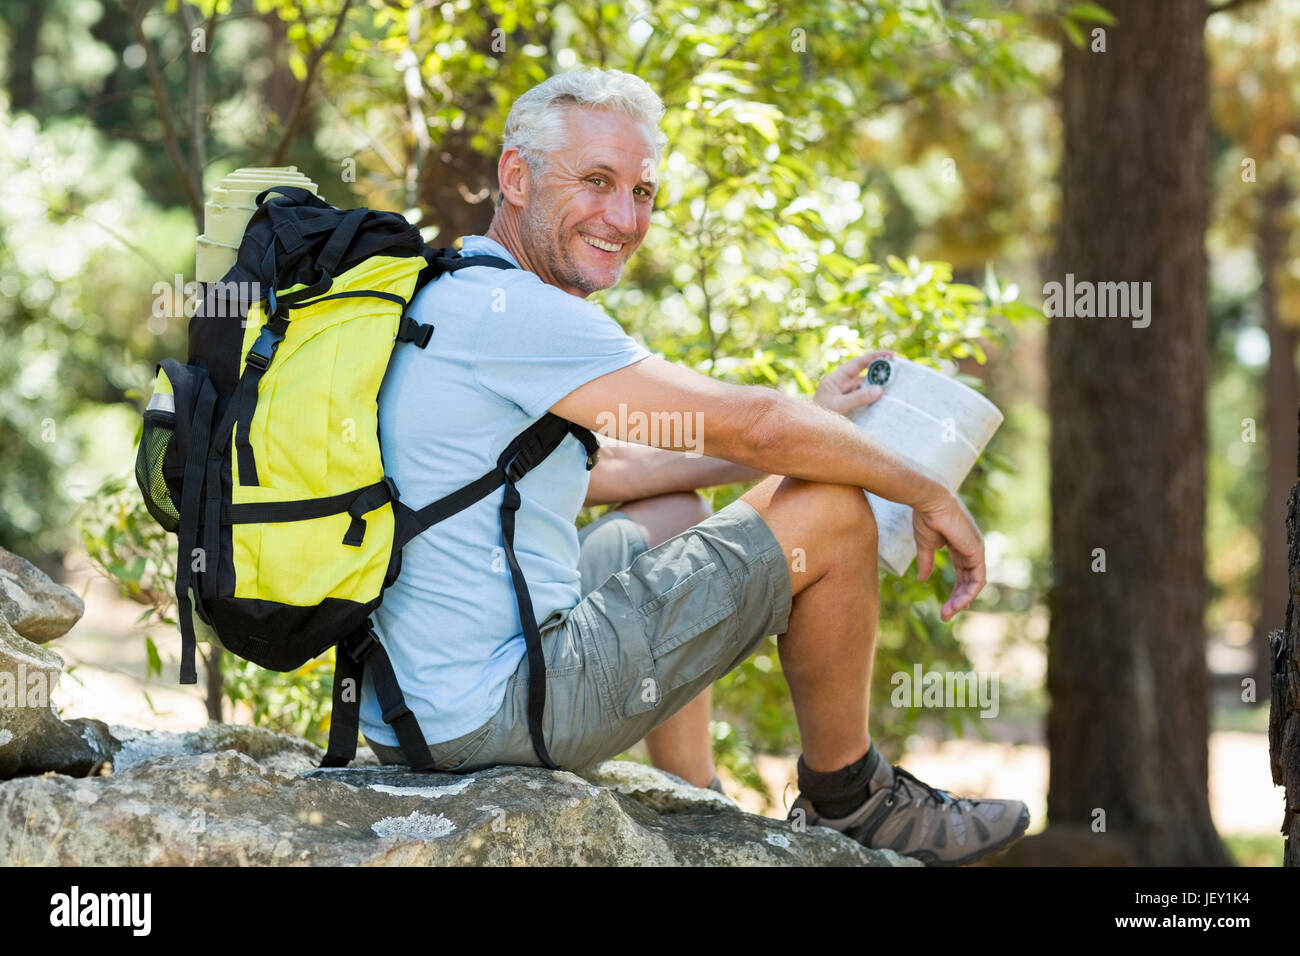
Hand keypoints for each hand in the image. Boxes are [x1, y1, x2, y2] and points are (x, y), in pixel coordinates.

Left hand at [812, 349, 896, 416]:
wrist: (809, 436)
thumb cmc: (818, 418)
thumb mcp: (838, 406)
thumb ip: (858, 398)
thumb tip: (879, 390)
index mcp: (835, 380)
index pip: (857, 364)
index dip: (874, 357)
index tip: (890, 355)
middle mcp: (841, 387)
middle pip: (864, 378)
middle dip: (880, 376)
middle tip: (899, 375)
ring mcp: (846, 399)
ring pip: (866, 391)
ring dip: (879, 392)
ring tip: (897, 392)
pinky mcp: (850, 410)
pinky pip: (865, 404)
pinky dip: (874, 404)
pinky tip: (886, 406)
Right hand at [911, 488, 985, 621]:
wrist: (929, 500)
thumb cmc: (926, 517)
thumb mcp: (925, 544)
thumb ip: (926, 562)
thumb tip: (922, 579)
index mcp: (960, 546)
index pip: (963, 573)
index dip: (957, 590)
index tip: (948, 606)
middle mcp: (972, 549)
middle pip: (969, 581)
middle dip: (958, 600)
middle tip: (945, 615)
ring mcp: (976, 550)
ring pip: (974, 583)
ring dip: (962, 600)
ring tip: (947, 613)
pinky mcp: (977, 552)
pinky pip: (978, 580)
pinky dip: (969, 593)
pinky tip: (959, 603)